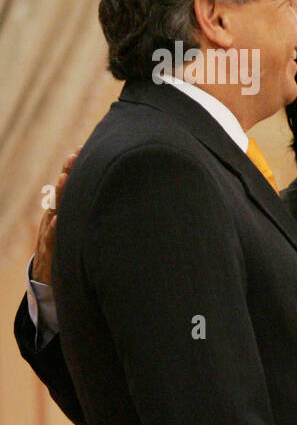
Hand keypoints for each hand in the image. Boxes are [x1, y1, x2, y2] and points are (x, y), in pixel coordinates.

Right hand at [33, 148, 78, 283]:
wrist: (51, 276)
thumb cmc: (73, 245)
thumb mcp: (82, 227)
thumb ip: (91, 209)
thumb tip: (117, 190)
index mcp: (66, 209)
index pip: (70, 183)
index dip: (75, 166)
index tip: (82, 148)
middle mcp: (57, 215)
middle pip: (62, 192)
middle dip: (67, 173)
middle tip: (73, 157)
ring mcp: (52, 231)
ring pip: (55, 210)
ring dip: (59, 195)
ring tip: (63, 179)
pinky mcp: (51, 249)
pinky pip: (52, 239)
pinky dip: (55, 229)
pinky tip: (59, 221)